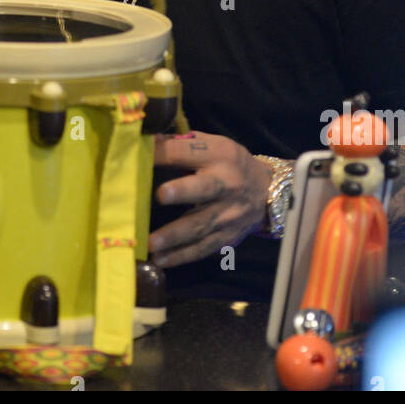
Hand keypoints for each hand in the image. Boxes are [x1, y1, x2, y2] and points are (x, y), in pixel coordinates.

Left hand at [146, 130, 269, 266]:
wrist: (266, 190)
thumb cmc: (228, 162)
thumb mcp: (212, 144)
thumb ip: (182, 144)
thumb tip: (147, 142)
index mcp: (219, 155)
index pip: (186, 152)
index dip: (162, 154)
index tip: (139, 157)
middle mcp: (227, 184)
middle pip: (205, 188)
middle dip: (183, 192)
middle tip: (161, 195)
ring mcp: (229, 213)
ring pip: (202, 225)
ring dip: (175, 236)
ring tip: (151, 243)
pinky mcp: (228, 237)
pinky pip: (203, 248)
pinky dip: (181, 256)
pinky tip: (160, 260)